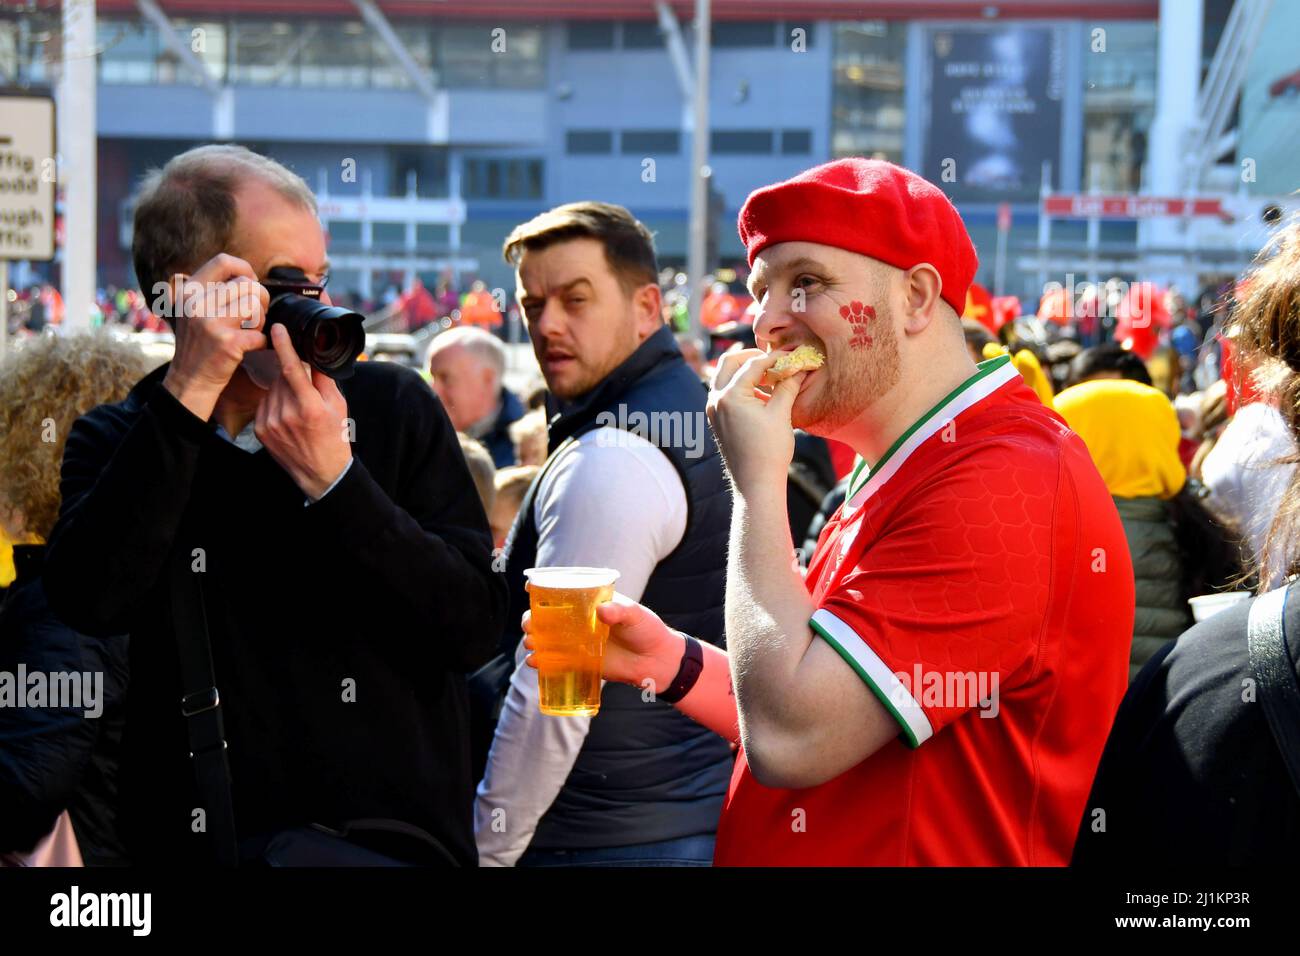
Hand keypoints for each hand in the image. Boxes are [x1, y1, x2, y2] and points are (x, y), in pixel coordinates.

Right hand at [161, 254, 269, 421]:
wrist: (190, 380)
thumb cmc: (199, 344)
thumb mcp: (192, 311)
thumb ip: (211, 291)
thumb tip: (247, 275)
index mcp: (189, 290)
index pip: (223, 261)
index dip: (245, 270)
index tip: (251, 284)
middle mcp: (196, 303)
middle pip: (248, 285)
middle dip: (260, 299)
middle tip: (256, 316)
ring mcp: (211, 323)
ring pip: (256, 307)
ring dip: (262, 321)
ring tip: (250, 331)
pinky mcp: (227, 343)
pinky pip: (261, 334)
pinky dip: (262, 343)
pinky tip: (250, 348)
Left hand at [254, 323, 352, 499]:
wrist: (320, 473)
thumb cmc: (334, 437)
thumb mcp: (338, 406)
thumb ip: (324, 378)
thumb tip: (316, 351)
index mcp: (310, 407)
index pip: (292, 368)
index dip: (283, 345)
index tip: (278, 328)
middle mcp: (287, 414)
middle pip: (282, 377)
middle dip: (291, 375)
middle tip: (305, 391)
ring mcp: (271, 422)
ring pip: (272, 389)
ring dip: (282, 390)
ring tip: (297, 408)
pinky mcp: (260, 429)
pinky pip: (265, 403)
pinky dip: (274, 403)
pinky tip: (287, 416)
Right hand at [522, 591, 684, 691]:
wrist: (658, 661)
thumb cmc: (648, 630)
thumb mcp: (635, 614)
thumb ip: (619, 611)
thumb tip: (602, 611)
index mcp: (590, 602)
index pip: (562, 590)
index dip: (542, 588)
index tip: (529, 586)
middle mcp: (580, 621)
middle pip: (546, 616)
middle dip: (532, 618)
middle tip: (530, 624)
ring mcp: (578, 642)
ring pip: (546, 639)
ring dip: (533, 639)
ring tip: (532, 642)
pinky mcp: (580, 662)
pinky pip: (555, 661)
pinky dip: (541, 662)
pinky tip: (534, 662)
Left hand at [706, 346, 805, 494]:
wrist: (755, 484)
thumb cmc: (769, 450)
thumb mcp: (781, 413)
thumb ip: (788, 385)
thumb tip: (799, 366)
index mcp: (729, 395)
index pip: (753, 364)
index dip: (774, 357)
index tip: (791, 355)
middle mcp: (715, 399)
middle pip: (729, 362)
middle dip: (752, 358)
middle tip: (774, 360)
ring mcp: (713, 410)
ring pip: (726, 377)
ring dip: (747, 372)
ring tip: (772, 378)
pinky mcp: (717, 420)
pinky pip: (726, 393)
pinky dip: (742, 388)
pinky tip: (764, 395)